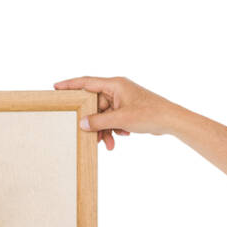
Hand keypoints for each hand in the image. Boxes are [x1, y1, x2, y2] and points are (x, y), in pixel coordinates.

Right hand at [53, 76, 180, 149]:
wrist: (171, 120)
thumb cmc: (150, 113)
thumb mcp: (121, 119)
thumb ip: (99, 121)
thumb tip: (83, 123)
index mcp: (115, 84)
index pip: (87, 82)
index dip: (70, 85)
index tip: (56, 87)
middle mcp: (117, 89)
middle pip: (94, 103)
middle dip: (93, 121)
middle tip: (87, 134)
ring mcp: (123, 99)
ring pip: (104, 114)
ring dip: (104, 129)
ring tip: (107, 144)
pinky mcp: (128, 109)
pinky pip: (112, 118)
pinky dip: (113, 129)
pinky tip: (118, 137)